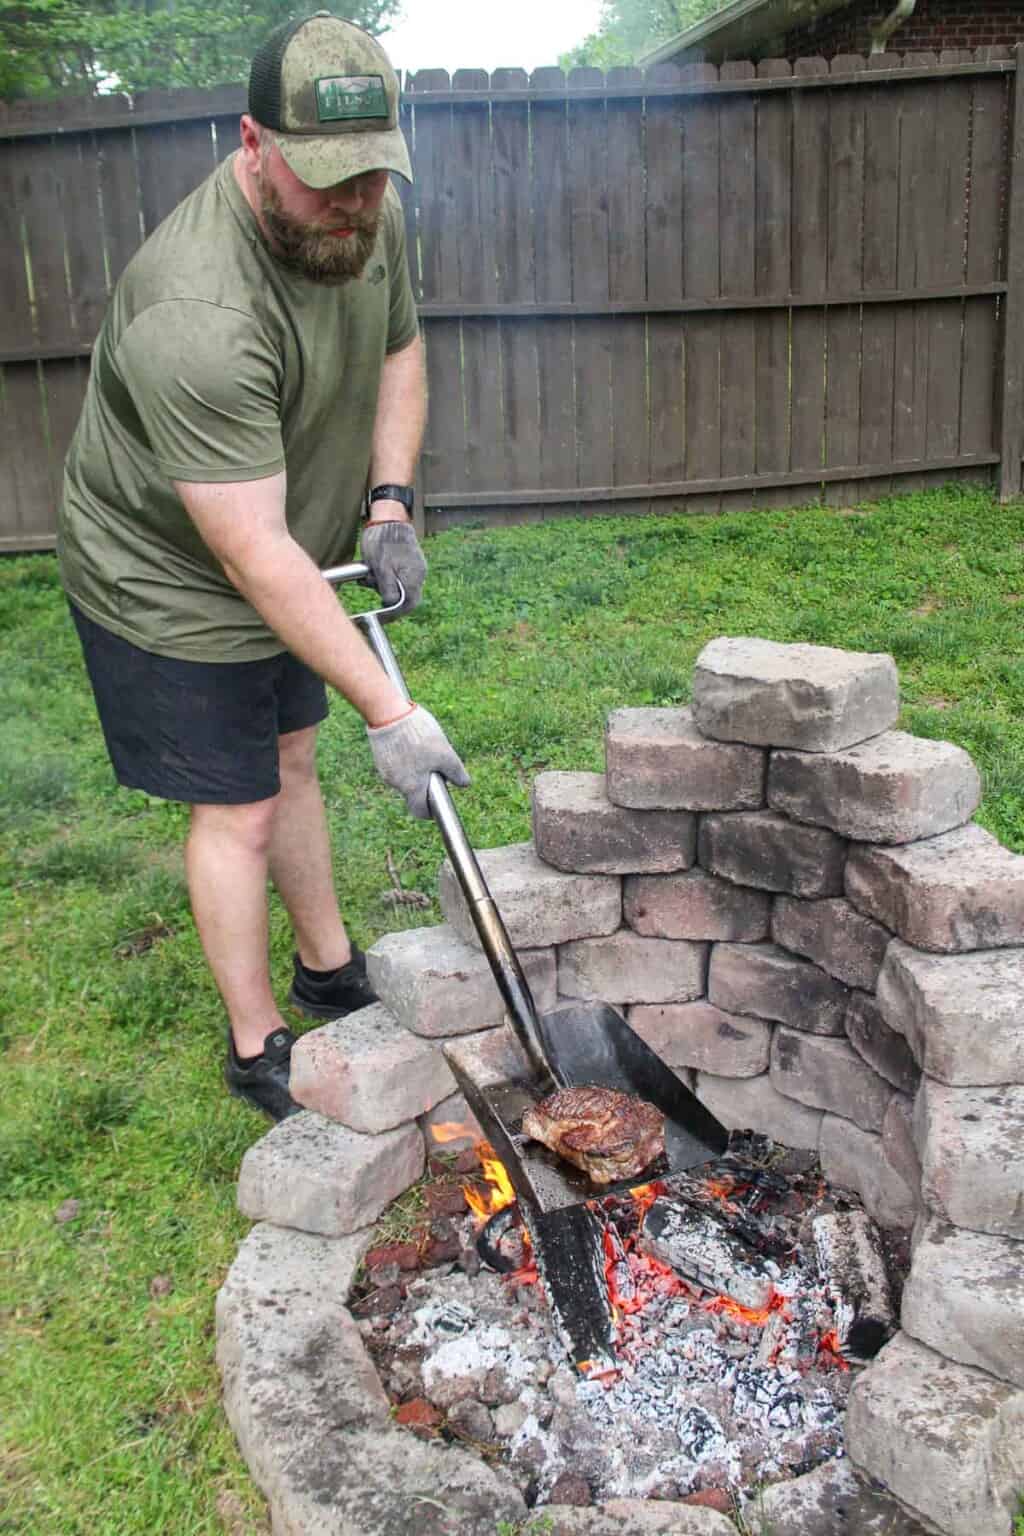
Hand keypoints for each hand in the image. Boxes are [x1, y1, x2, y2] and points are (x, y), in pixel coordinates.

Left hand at [360, 520, 426, 618]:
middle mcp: (418, 574)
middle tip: (369, 585)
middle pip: (404, 597)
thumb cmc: (383, 539)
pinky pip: (397, 576)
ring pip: (399, 586)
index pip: (408, 604)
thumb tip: (390, 605)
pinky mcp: (407, 562)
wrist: (388, 516)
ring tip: (367, 573)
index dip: (394, 613)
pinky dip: (384, 576)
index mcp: (414, 576)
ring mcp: (413, 567)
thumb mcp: (380, 566)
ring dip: (382, 584)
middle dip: (385, 595)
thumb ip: (387, 587)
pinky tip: (372, 568)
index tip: (379, 617)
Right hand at [366, 704, 469, 818]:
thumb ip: (455, 772)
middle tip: (434, 767)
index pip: (419, 811)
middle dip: (424, 784)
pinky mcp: (379, 756)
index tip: (437, 803)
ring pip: (404, 777)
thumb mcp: (444, 753)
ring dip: (414, 769)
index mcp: (411, 786)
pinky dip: (403, 758)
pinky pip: (395, 764)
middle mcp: (394, 783)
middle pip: (412, 792)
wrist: (388, 713)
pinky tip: (409, 741)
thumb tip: (464, 784)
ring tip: (421, 747)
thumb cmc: (419, 735)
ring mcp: (384, 770)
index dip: (430, 811)